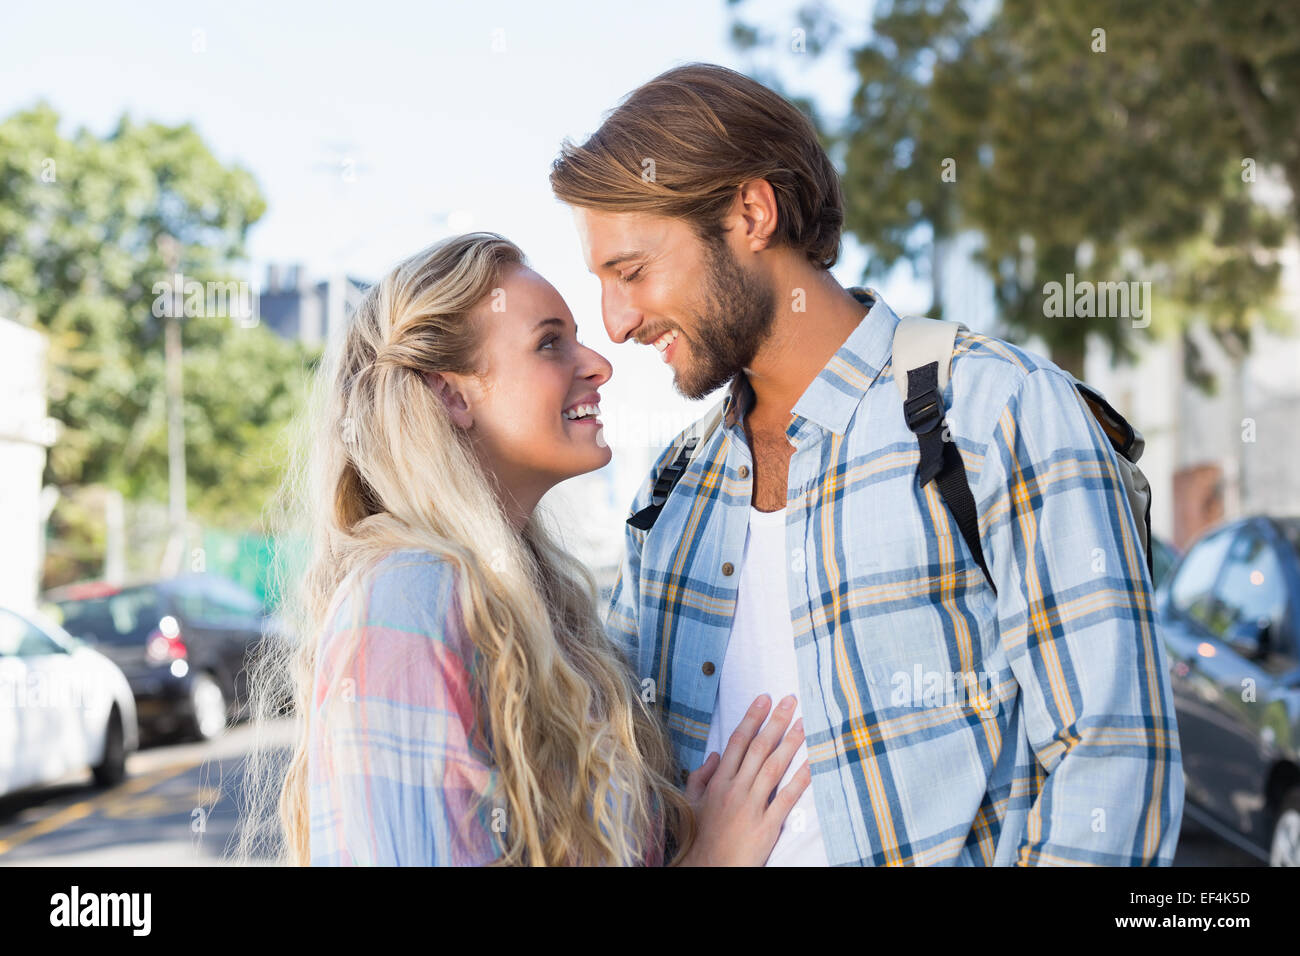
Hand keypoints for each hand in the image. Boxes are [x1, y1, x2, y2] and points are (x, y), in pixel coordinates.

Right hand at [675, 693, 810, 865]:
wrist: (709, 867)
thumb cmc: (699, 836)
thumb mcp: (692, 802)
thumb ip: (700, 776)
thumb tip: (714, 754)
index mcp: (718, 781)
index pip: (737, 742)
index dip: (752, 718)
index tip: (764, 699)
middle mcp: (735, 789)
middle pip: (759, 748)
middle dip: (776, 721)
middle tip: (790, 700)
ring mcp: (752, 806)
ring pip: (774, 767)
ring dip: (791, 742)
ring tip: (805, 723)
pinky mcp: (767, 825)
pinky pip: (787, 797)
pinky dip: (801, 778)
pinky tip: (812, 762)